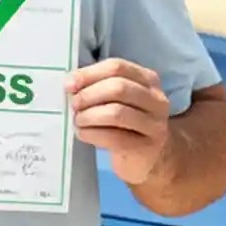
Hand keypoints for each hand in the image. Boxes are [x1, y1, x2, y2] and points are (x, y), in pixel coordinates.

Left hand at [66, 59, 170, 184]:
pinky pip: (115, 138)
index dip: (89, 74)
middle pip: (118, 88)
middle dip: (89, 95)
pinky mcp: (147, 148)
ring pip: (116, 113)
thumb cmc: (125, 122)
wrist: (148, 157)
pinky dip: (92, 134)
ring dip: (89, 116)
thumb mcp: (117, 99)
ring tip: (78, 120)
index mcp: (147, 79)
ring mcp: (155, 124)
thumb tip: (71, 84)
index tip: (69, 84)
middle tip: (73, 104)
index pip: (117, 67)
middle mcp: (156, 99)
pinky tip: (83, 134)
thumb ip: (98, 86)